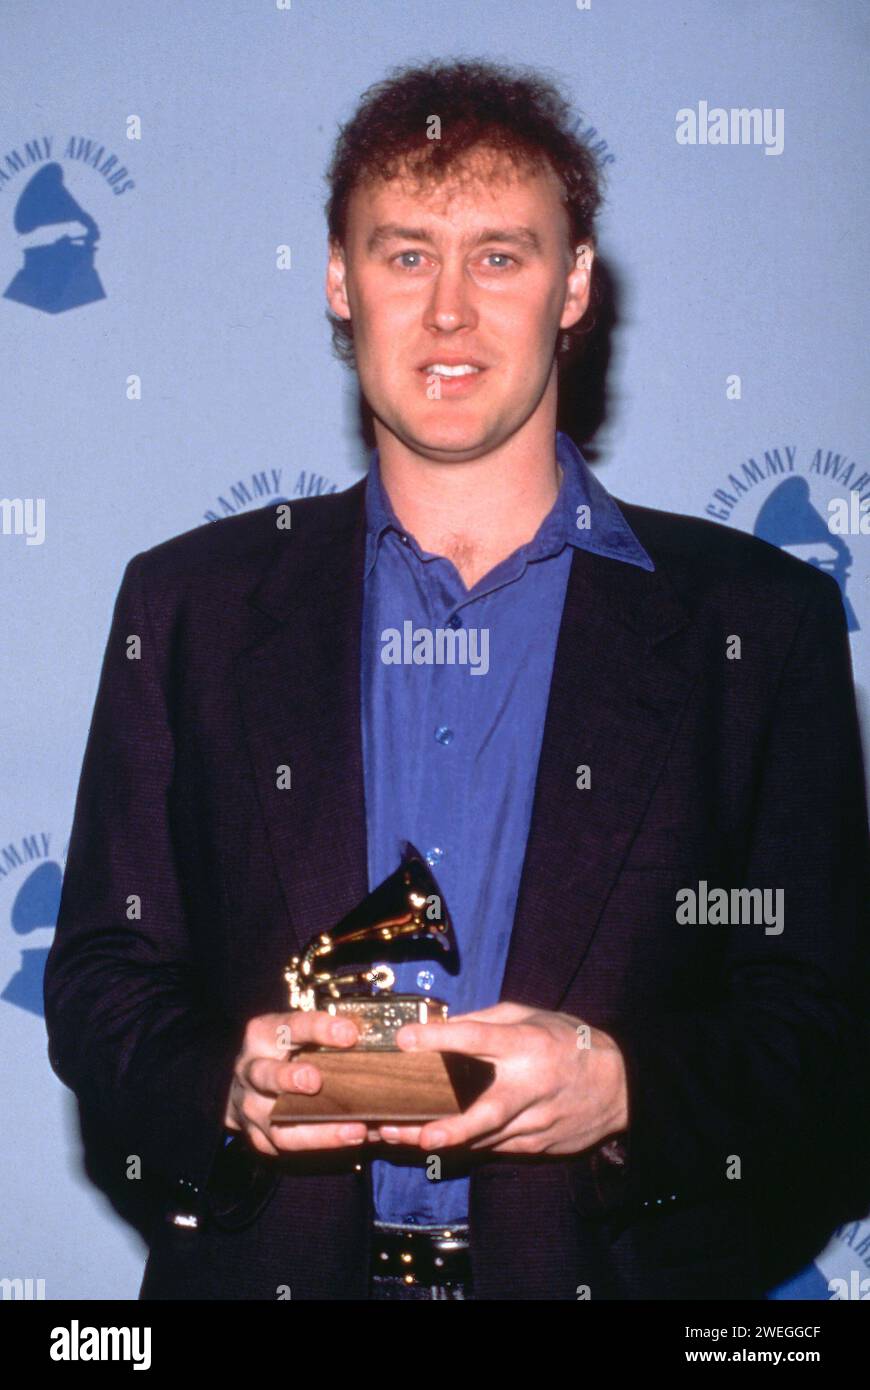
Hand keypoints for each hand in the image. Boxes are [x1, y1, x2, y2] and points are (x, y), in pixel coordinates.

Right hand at [223, 1010, 378, 1153]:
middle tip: (315, 1081)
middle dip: (287, 1077)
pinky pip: (287, 1144)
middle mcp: (251, 1070)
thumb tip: (384, 1040)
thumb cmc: (286, 1051)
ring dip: (315, 1129)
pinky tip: (350, 1138)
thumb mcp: (298, 1033)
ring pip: (276, 1122)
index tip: (349, 1034)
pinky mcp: (260, 1136)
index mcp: (263, 1035)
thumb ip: (329, 1036)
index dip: (317, 1028)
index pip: (288, 1027)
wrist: (251, 1083)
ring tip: (355, 1130)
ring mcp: (252, 1107)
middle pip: (264, 1074)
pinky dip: (321, 1143)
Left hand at [376, 1001, 628, 1155]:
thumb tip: (442, 1027)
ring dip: (441, 1140)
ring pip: (483, 1138)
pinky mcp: (536, 1146)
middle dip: (453, 1127)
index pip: (479, 1039)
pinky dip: (464, 1145)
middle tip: (419, 1134)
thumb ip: (487, 1020)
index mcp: (528, 1046)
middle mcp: (531, 1087)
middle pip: (488, 1113)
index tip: (405, 1039)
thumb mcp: (533, 1016)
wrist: (620, 1087)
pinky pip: (494, 1147)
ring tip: (393, 1136)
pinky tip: (431, 1141)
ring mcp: (535, 1123)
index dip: (440, 1038)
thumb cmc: (571, 1043)